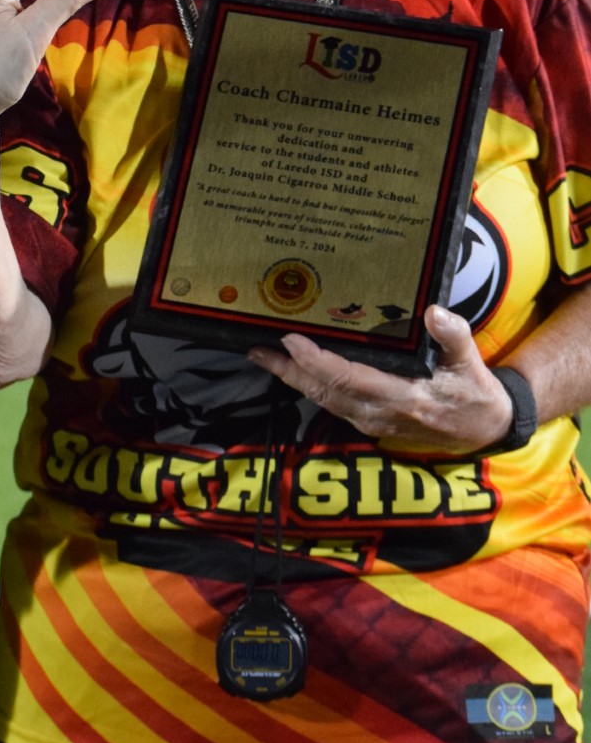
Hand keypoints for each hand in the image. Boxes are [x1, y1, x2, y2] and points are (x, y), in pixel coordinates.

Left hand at [250, 304, 514, 453]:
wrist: (485, 430)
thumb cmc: (475, 393)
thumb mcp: (472, 364)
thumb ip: (453, 337)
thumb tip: (434, 311)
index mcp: (403, 397)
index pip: (348, 378)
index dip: (316, 361)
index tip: (291, 340)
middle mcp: (379, 413)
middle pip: (323, 391)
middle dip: (288, 370)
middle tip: (256, 347)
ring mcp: (372, 420)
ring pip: (322, 399)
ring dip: (291, 378)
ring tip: (262, 355)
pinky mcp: (369, 420)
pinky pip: (330, 402)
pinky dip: (307, 385)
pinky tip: (292, 369)